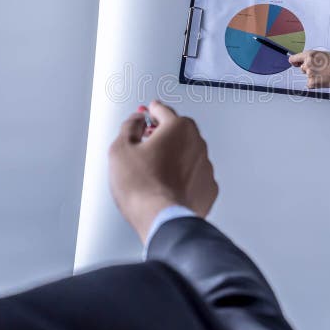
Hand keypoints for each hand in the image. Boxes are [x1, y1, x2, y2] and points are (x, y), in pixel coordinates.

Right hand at [108, 100, 217, 242]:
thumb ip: (130, 127)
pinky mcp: (208, 187)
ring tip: (154, 171)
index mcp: (178, 128)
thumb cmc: (142, 187)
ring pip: (188, 154)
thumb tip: (136, 120)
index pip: (163, 111)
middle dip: (163, 135)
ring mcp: (206, 166)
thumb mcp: (121, 149)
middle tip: (147, 142)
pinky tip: (168, 185)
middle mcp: (197, 143)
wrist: (161, 219)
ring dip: (175, 157)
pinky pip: (195, 175)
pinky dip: (184, 177)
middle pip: (178, 131)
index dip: (151, 111)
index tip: (149, 111)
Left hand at [288, 49, 329, 88]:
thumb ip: (312, 56)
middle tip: (319, 68)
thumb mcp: (324, 54)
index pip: (294, 58)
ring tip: (324, 73)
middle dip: (308, 68)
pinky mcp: (312, 83)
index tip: (292, 62)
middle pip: (302, 67)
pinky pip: (309, 83)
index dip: (293, 60)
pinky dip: (315, 83)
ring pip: (306, 75)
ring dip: (312, 75)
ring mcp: (309, 74)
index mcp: (310, 55)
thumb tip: (303, 60)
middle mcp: (308, 64)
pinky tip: (323, 79)